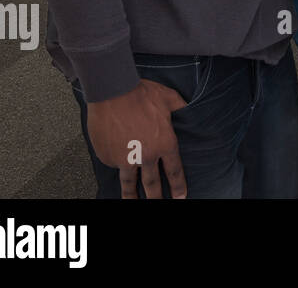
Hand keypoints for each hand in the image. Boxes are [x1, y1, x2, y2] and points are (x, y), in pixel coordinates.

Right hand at [86, 79, 188, 198]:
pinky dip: (115, 165)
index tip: (180, 197)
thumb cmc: (142, 94)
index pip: (174, 171)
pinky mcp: (107, 156)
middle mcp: (146, 155)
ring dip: (132, 196)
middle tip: (160, 205)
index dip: (178, 186)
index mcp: (164, 144)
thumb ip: (181, 108)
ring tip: (133, 204)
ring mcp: (124, 159)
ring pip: (129, 183)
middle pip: (152, 184)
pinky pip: (113, 165)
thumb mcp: (169, 98)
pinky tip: (116, 161)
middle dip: (157, 198)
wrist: (113, 92)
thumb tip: (190, 109)